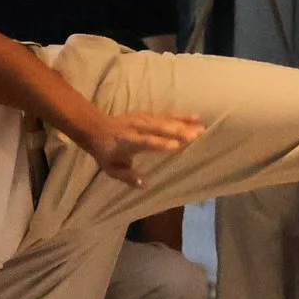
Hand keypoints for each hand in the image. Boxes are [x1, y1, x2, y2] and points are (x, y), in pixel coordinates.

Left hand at [82, 111, 203, 186]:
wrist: (96, 128)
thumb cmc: (106, 152)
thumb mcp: (112, 169)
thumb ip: (128, 177)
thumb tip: (145, 184)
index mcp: (128, 141)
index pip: (146, 141)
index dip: (161, 143)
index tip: (177, 146)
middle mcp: (137, 128)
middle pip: (160, 128)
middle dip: (178, 131)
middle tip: (197, 135)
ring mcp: (143, 119)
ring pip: (165, 120)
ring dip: (184, 123)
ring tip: (201, 127)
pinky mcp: (148, 114)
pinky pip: (166, 114)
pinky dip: (180, 115)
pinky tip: (194, 117)